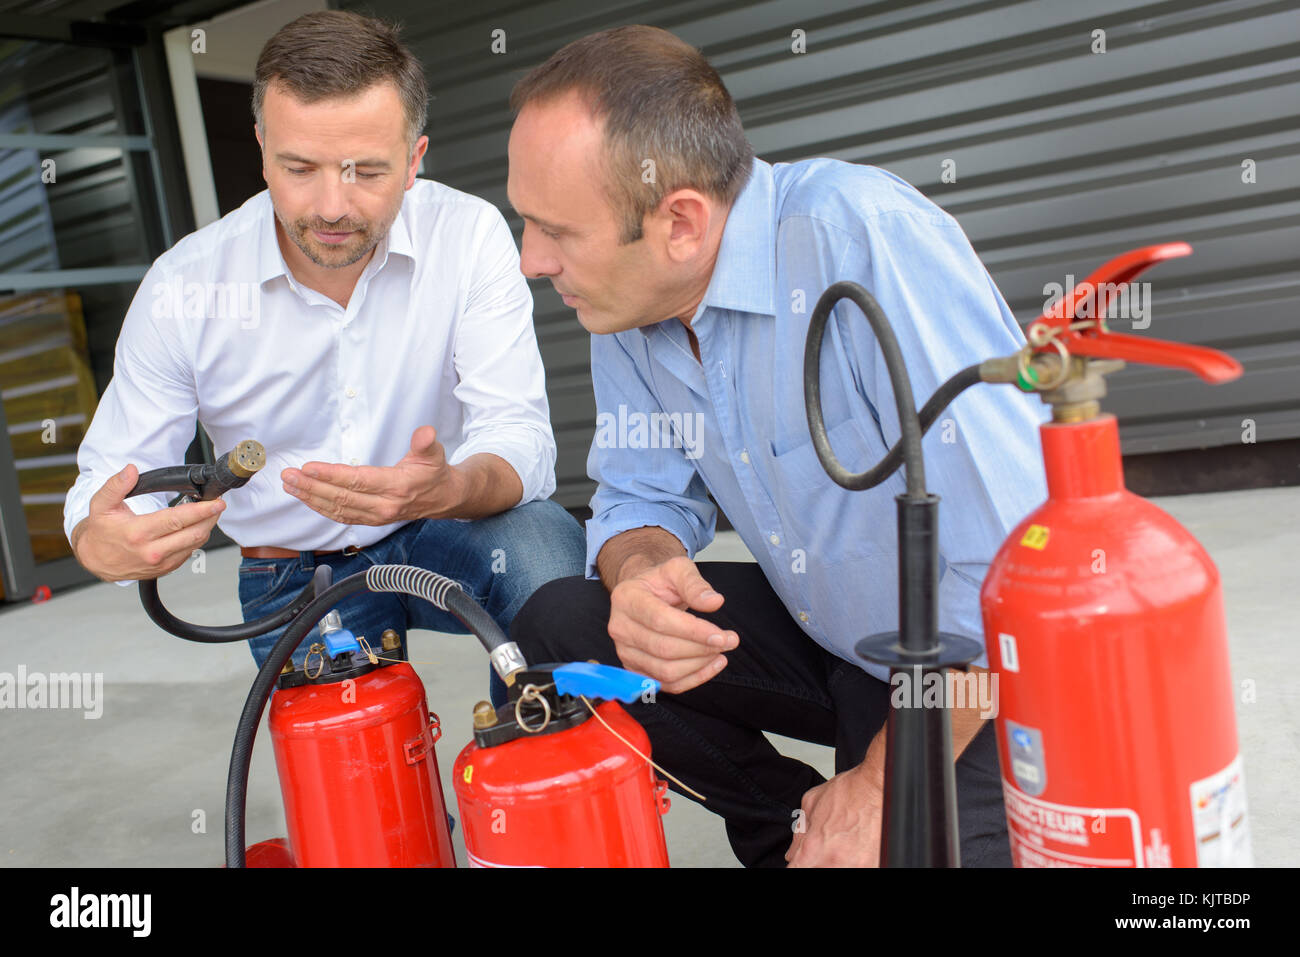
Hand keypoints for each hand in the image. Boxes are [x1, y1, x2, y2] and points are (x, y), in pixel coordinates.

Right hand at [72, 464, 225, 580]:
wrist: (94, 559)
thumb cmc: (101, 531)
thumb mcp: (101, 505)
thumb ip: (116, 486)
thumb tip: (130, 470)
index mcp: (138, 533)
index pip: (177, 520)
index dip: (201, 510)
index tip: (217, 502)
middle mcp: (152, 551)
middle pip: (194, 534)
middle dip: (211, 517)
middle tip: (218, 504)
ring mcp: (160, 563)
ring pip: (195, 544)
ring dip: (206, 527)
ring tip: (208, 513)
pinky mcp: (165, 569)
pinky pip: (189, 552)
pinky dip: (196, 538)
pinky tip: (194, 526)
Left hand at [281, 426, 464, 524]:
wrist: (443, 498)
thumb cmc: (434, 473)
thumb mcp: (434, 454)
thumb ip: (425, 443)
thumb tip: (425, 432)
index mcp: (398, 487)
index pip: (358, 481)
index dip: (331, 475)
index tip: (309, 467)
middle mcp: (385, 506)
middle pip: (342, 498)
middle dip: (312, 486)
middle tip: (289, 475)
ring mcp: (376, 516)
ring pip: (338, 510)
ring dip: (311, 498)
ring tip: (290, 486)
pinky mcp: (370, 520)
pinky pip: (341, 516)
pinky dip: (320, 508)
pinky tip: (306, 498)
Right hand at [607, 556, 738, 693]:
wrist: (643, 594)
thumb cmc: (660, 582)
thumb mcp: (678, 569)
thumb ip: (695, 584)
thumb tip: (714, 602)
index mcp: (627, 598)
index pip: (661, 620)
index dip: (694, 632)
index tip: (722, 635)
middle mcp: (620, 627)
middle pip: (664, 649)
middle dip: (702, 649)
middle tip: (729, 641)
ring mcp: (625, 652)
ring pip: (665, 671)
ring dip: (699, 665)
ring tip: (720, 651)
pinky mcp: (634, 669)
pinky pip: (666, 684)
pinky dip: (693, 679)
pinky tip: (710, 664)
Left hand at [785, 764, 884, 866]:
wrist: (879, 787)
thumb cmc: (850, 791)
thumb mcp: (811, 802)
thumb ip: (798, 832)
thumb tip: (793, 852)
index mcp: (813, 847)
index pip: (794, 870)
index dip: (799, 862)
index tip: (802, 859)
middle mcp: (833, 861)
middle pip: (816, 871)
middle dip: (817, 861)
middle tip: (826, 846)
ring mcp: (855, 867)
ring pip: (836, 869)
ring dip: (836, 862)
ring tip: (843, 846)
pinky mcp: (873, 866)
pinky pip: (857, 867)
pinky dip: (855, 861)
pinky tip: (856, 848)